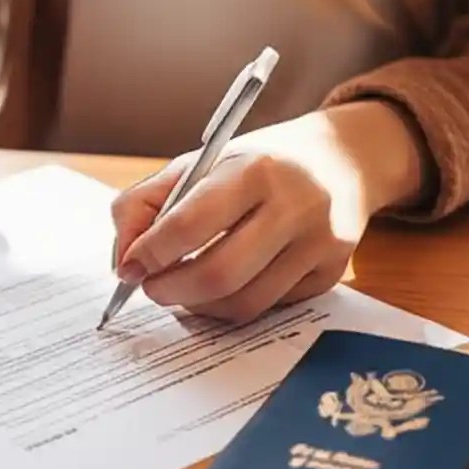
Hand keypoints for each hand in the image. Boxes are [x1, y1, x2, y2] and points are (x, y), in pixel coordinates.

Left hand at [110, 101, 428, 322]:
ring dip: (199, 305)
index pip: (190, 224)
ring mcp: (319, 244)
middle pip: (218, 275)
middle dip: (170, 290)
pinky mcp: (331, 274)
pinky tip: (226, 285)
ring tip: (184, 287)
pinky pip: (269, 309)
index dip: (150, 253)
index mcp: (256, 168)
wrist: (344, 160)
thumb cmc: (260, 162)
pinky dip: (233, 305)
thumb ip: (148, 201)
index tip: (130, 267)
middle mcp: (295, 206)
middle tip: (152, 287)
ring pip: (243, 304)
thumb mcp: (203, 160)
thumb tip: (124, 260)